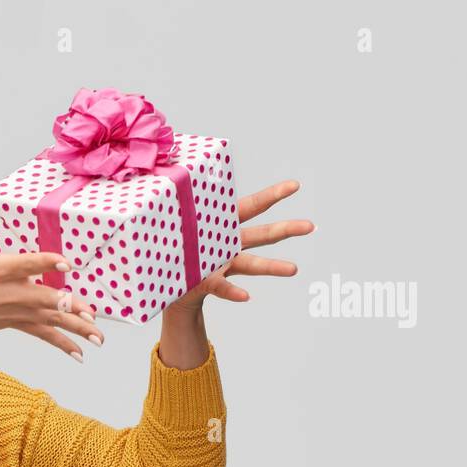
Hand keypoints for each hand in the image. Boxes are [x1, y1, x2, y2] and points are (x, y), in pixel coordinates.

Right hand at [0, 202, 103, 360]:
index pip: (26, 265)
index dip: (46, 263)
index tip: (67, 263)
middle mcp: (10, 294)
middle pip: (45, 299)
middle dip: (70, 306)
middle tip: (92, 313)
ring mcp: (15, 312)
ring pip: (50, 320)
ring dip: (75, 328)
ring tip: (98, 336)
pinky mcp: (17, 323)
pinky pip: (43, 334)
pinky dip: (62, 343)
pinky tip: (80, 352)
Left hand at [162, 179, 314, 322]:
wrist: (165, 282)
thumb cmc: (172, 247)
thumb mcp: (171, 220)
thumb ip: (169, 199)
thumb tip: (156, 170)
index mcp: (223, 224)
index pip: (252, 206)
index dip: (273, 195)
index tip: (295, 185)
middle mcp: (229, 244)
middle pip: (262, 234)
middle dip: (287, 229)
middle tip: (310, 226)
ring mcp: (223, 265)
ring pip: (252, 263)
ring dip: (272, 266)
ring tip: (293, 269)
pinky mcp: (209, 282)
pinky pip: (222, 287)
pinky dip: (233, 291)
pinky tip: (245, 296)